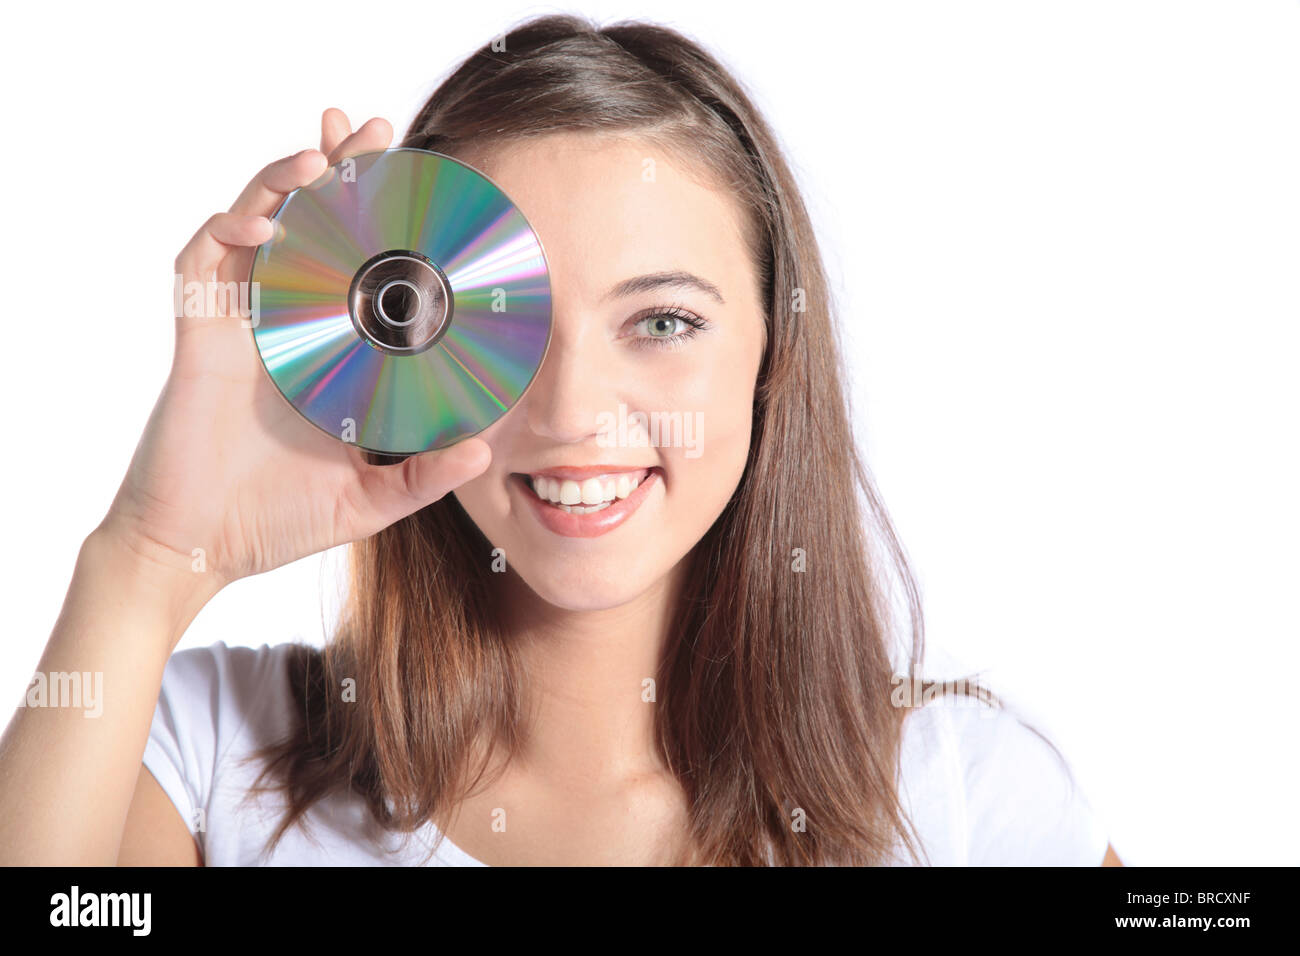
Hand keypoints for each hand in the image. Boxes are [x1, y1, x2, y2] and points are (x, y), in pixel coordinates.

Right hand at [99, 108, 490, 605]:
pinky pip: (202, 262)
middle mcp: (287, 327)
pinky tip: (262, 227)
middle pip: (311, 228)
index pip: (360, 268)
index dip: (384, 223)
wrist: (199, 549)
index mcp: (329, 354)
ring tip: (323, 155)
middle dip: (339, 173)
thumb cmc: (277, 521)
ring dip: (284, 182)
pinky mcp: (200, 337)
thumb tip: (484, 450)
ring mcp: (241, 326)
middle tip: (375, 132)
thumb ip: (424, 476)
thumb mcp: (367, 500)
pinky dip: (227, 231)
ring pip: (257, 227)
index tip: (426, 189)